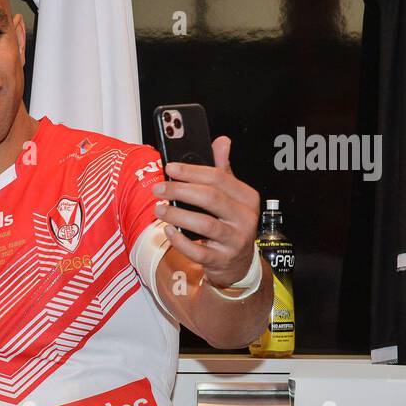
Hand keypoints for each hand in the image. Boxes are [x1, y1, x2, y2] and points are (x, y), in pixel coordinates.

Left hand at [153, 136, 259, 287]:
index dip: (191, 171)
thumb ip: (224, 170)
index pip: (219, 178)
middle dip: (180, 190)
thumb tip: (222, 141)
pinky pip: (198, 251)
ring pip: (204, 224)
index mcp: (246, 197)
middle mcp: (245, 218)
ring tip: (159, 209)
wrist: (238, 263)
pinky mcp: (222, 260)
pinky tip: (168, 231)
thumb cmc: (231, 224)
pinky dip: (180, 241)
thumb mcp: (232, 196)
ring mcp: (235, 241)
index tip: (170, 168)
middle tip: (158, 188)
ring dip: (177, 215)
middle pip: (211, 198)